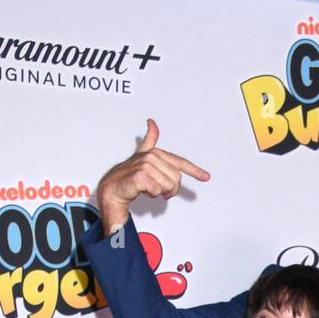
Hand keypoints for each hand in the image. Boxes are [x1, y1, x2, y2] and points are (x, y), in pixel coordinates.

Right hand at [97, 118, 210, 234]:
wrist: (112, 188)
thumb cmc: (128, 175)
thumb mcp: (141, 157)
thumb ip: (149, 140)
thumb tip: (152, 122)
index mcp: (156, 153)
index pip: (179, 162)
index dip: (194, 170)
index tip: (206, 177)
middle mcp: (152, 157)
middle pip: (176, 179)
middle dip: (170, 190)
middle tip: (160, 193)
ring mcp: (146, 165)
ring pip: (168, 186)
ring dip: (159, 193)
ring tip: (149, 190)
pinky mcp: (141, 176)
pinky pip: (157, 190)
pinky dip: (152, 195)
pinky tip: (143, 191)